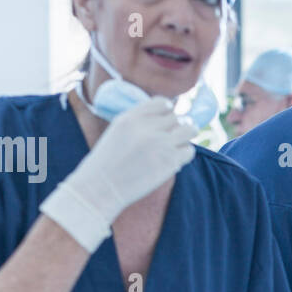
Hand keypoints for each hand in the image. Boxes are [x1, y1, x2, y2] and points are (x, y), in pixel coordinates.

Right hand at [41, 97, 196, 251]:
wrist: (101, 188)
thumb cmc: (108, 163)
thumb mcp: (117, 131)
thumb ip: (140, 121)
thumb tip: (168, 116)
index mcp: (131, 117)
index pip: (162, 103)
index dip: (167, 112)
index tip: (164, 123)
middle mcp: (147, 128)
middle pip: (177, 117)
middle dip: (175, 127)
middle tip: (168, 139)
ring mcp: (160, 144)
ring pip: (189, 130)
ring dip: (185, 137)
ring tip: (175, 147)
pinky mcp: (170, 161)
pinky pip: (189, 150)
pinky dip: (184, 155)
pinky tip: (172, 161)